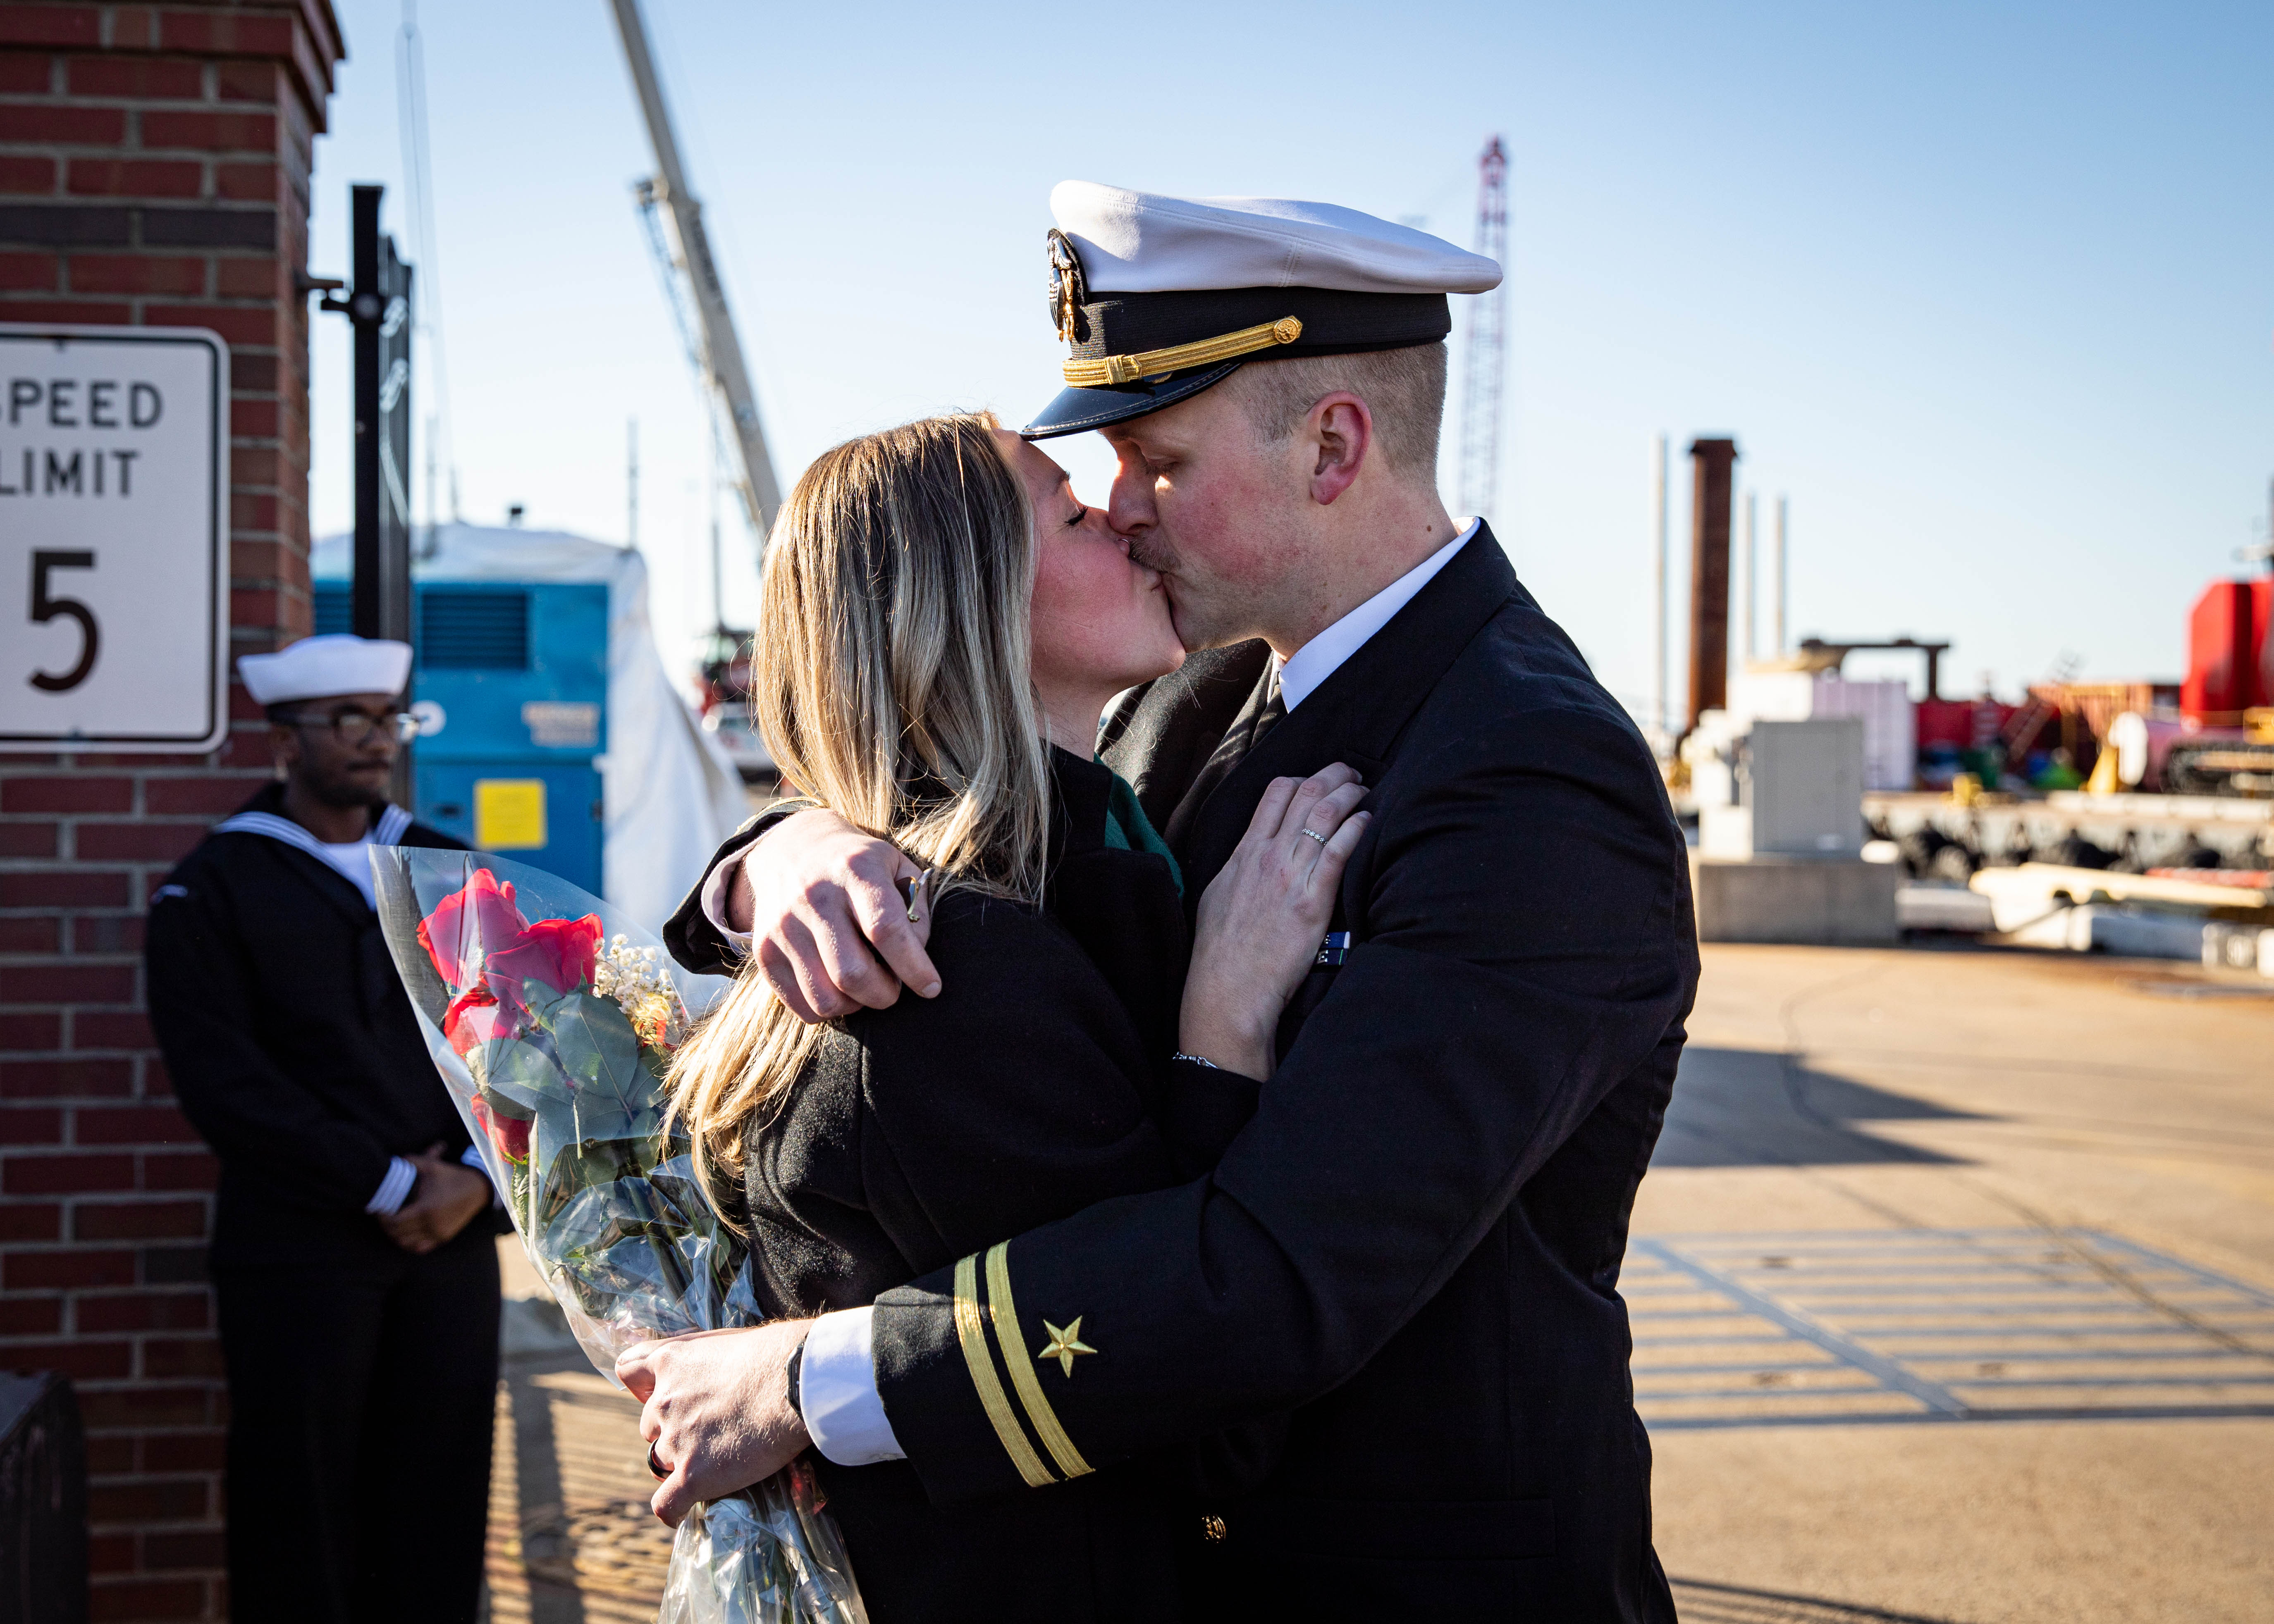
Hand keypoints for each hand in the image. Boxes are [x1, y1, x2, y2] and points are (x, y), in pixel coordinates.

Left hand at [378, 1142, 491, 1253]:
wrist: (476, 1189)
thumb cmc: (451, 1176)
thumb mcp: (432, 1166)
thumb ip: (412, 1162)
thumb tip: (394, 1160)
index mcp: (426, 1208)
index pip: (394, 1222)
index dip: (383, 1218)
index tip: (379, 1210)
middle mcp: (431, 1224)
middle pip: (398, 1235)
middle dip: (386, 1227)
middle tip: (383, 1218)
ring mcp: (438, 1233)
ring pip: (407, 1244)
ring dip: (396, 1236)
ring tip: (392, 1226)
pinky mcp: (443, 1237)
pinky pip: (420, 1248)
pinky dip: (410, 1243)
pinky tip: (406, 1233)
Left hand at [617, 1320, 813, 1526]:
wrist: (794, 1383)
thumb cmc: (776, 1354)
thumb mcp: (729, 1338)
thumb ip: (705, 1354)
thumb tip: (713, 1369)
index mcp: (670, 1361)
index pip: (629, 1371)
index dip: (644, 1387)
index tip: (663, 1394)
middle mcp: (664, 1401)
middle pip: (650, 1426)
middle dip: (672, 1430)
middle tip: (709, 1432)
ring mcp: (676, 1440)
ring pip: (662, 1461)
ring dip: (682, 1462)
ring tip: (716, 1463)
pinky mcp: (692, 1475)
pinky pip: (666, 1504)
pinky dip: (672, 1509)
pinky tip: (683, 1511)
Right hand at [729, 809, 939, 1021]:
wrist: (791, 847)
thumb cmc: (859, 865)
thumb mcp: (897, 867)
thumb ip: (916, 908)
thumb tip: (916, 956)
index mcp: (855, 870)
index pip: (886, 929)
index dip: (913, 967)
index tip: (931, 987)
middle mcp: (815, 896)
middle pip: (853, 973)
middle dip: (884, 994)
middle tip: (893, 987)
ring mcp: (784, 924)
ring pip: (824, 997)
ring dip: (855, 1005)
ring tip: (866, 988)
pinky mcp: (764, 949)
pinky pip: (799, 1003)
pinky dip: (826, 1009)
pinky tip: (838, 989)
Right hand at [1180, 765, 1369, 1078]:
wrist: (1228, 988)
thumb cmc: (1221, 950)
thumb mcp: (1218, 896)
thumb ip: (1238, 868)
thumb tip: (1250, 856)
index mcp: (1245, 852)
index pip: (1276, 793)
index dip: (1303, 778)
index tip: (1320, 781)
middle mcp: (1268, 856)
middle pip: (1306, 793)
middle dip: (1334, 776)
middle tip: (1352, 775)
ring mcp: (1290, 876)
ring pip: (1325, 814)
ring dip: (1350, 795)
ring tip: (1365, 792)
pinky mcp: (1311, 902)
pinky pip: (1337, 852)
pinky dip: (1356, 829)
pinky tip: (1367, 821)